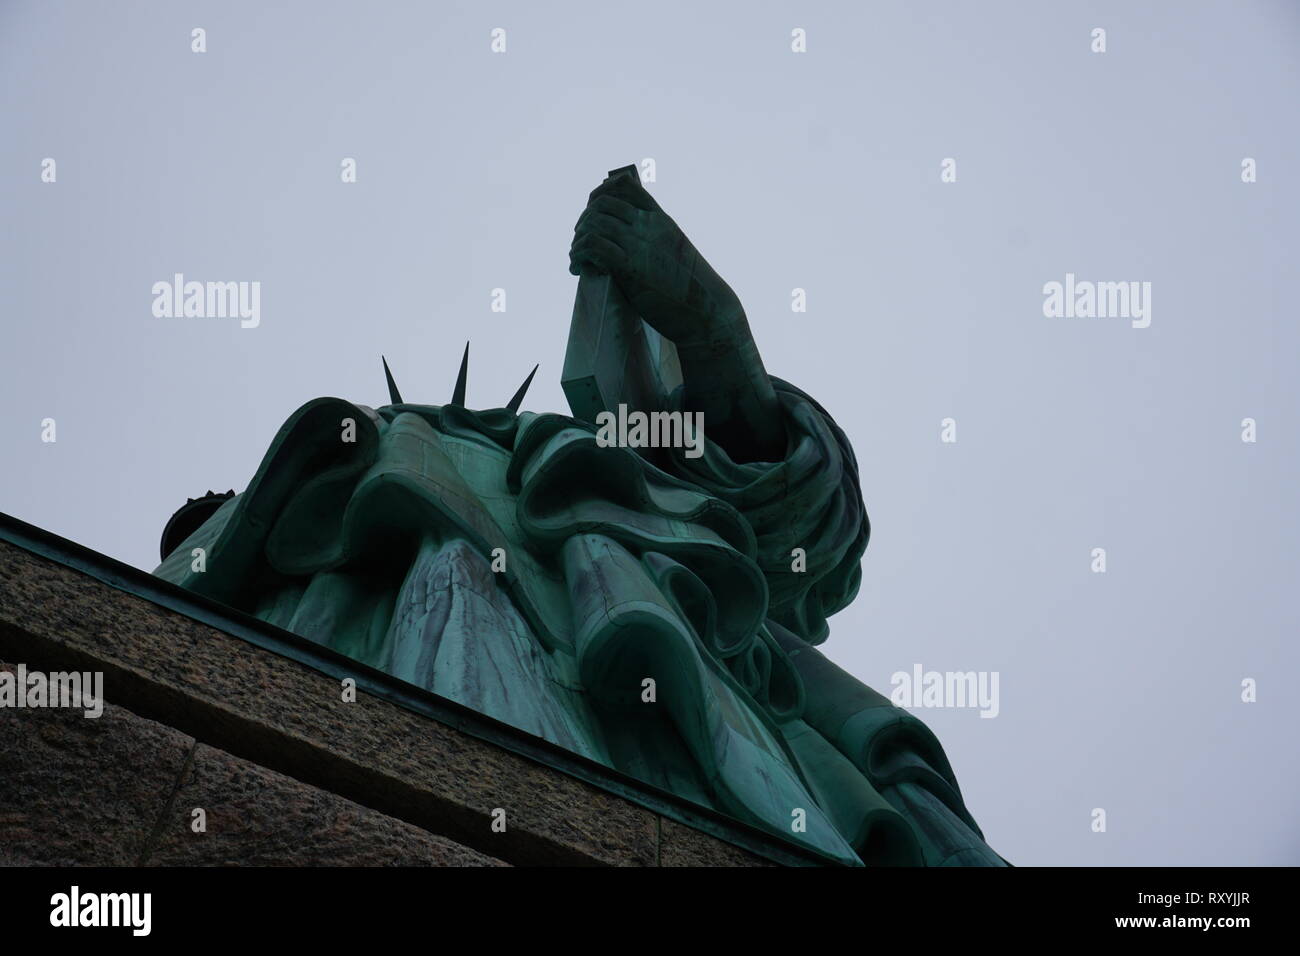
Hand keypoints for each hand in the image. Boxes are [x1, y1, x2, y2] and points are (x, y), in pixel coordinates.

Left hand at [568, 171, 743, 348]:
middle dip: (583, 221)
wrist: (707, 310)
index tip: (591, 212)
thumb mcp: (677, 252)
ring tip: (576, 258)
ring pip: (593, 224)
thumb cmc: (693, 289)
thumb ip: (656, 242)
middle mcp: (648, 226)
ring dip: (577, 241)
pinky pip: (593, 247)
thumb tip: (632, 248)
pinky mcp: (629, 267)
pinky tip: (577, 269)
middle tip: (580, 242)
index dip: (600, 193)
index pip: (625, 186)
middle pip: (601, 204)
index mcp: (660, 219)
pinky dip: (578, 255)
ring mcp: (639, 244)